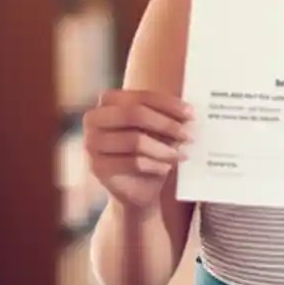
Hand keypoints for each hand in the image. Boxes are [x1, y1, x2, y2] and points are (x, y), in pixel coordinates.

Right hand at [82, 89, 193, 211]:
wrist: (138, 187)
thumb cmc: (150, 150)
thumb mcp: (159, 129)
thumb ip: (169, 117)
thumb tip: (188, 114)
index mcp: (109, 101)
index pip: (142, 96)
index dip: (168, 104)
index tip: (191, 114)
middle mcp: (94, 118)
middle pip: (134, 114)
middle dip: (166, 124)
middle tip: (188, 135)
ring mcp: (92, 143)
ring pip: (134, 140)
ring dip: (163, 148)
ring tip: (181, 154)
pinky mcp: (97, 167)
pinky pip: (132, 163)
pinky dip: (154, 165)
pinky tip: (166, 168)